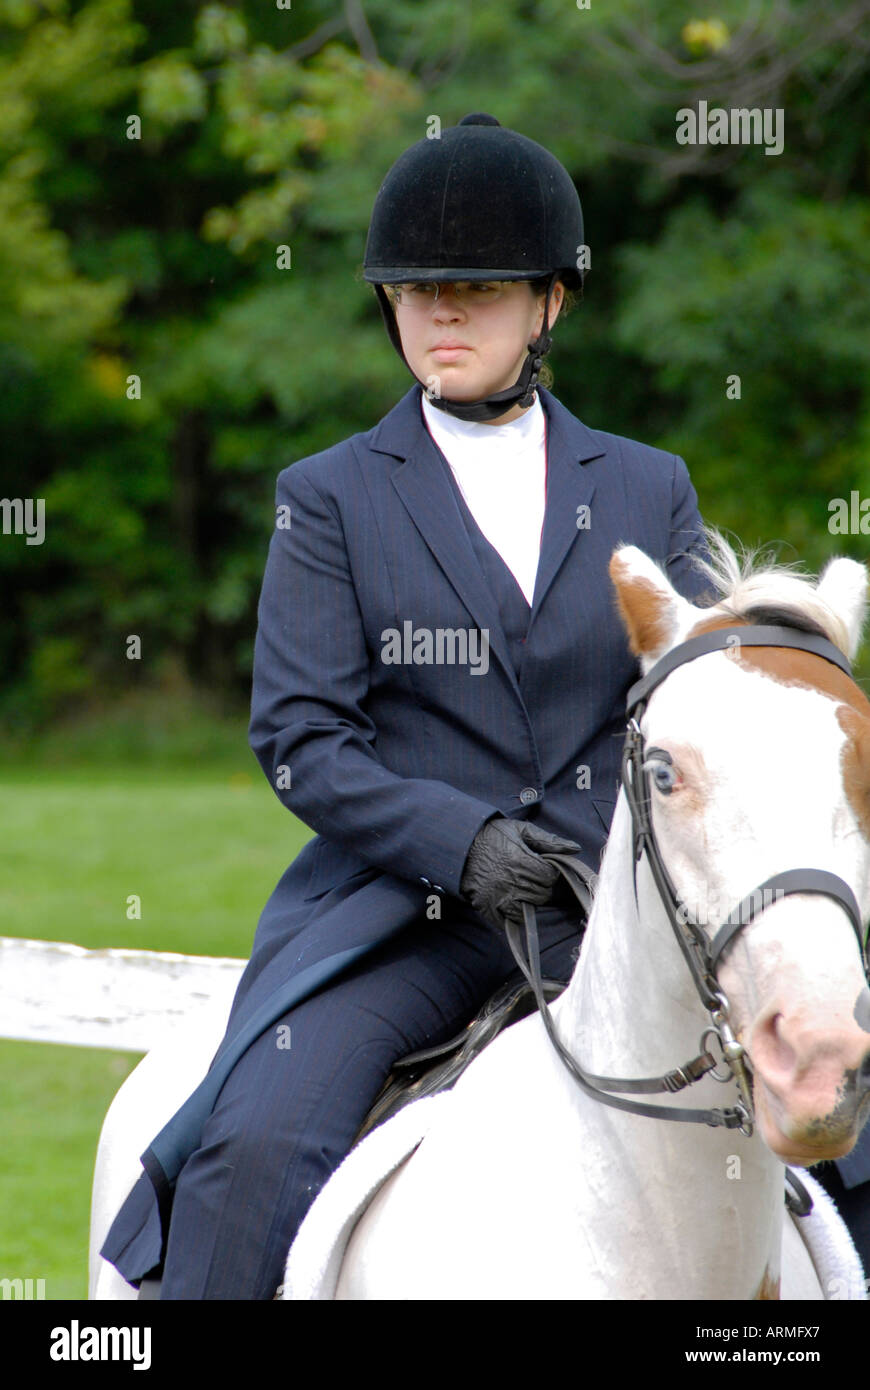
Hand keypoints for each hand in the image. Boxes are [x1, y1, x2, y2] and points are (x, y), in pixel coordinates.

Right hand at [459, 817, 581, 929]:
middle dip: (543, 886)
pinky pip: (506, 920)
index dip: (551, 872)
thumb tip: (575, 848)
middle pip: (542, 894)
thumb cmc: (493, 834)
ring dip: (530, 901)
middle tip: (535, 878)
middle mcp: (511, 879)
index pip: (550, 876)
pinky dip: (512, 915)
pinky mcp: (485, 905)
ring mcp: (498, 895)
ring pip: (527, 909)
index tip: (544, 867)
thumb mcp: (520, 830)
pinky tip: (512, 903)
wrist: (460, 843)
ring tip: (524, 889)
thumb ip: (548, 840)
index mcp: (521, 860)